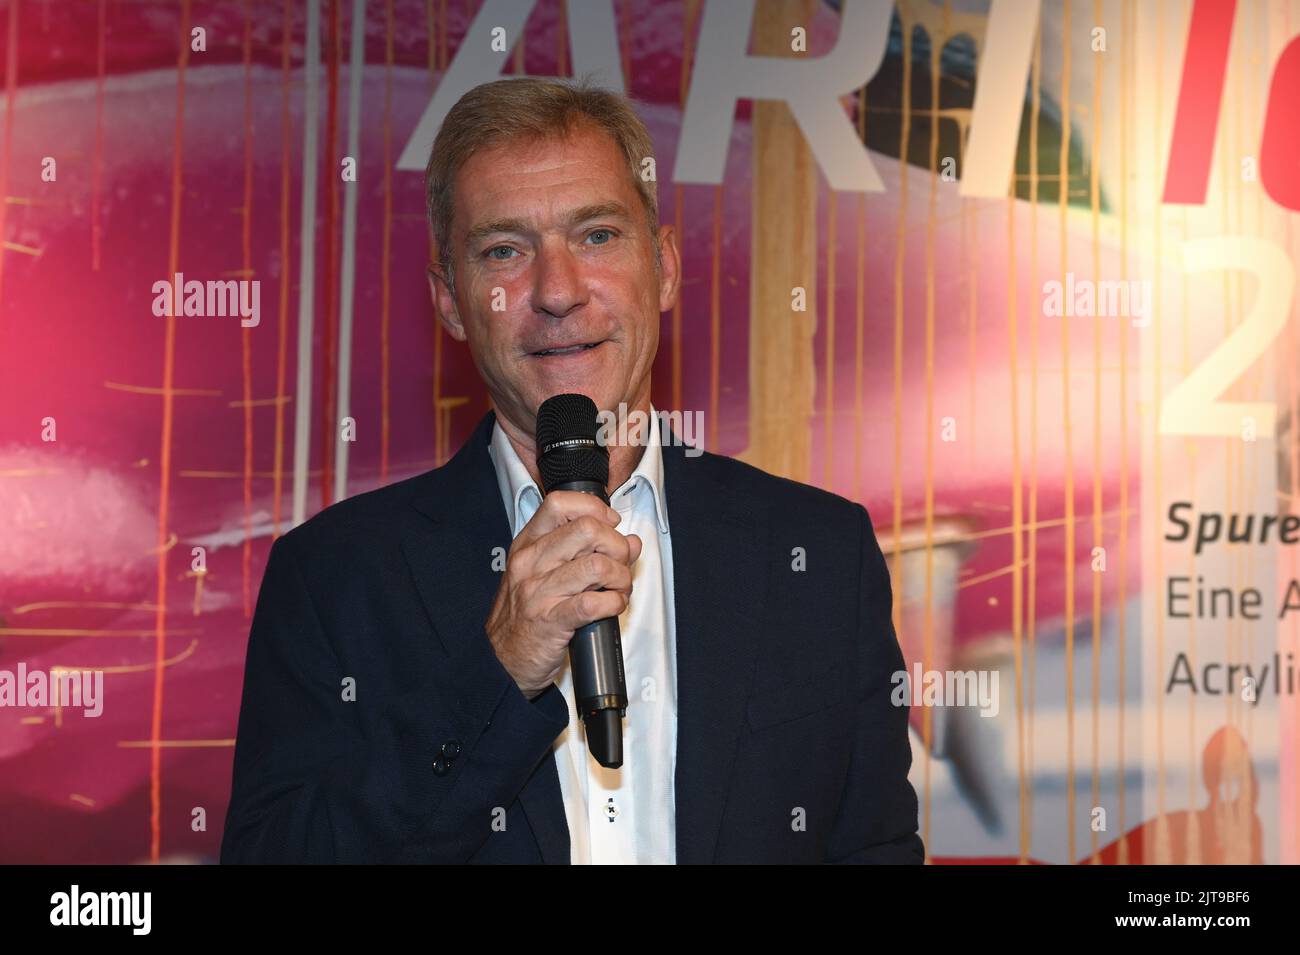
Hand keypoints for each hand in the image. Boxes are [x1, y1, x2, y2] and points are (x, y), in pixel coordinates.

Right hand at [485, 491, 642, 699]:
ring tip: (618, 589)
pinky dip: (615, 603)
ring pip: (598, 566)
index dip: (596, 509)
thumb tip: (631, 541)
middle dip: (618, 546)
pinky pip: (594, 603)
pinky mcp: (551, 622)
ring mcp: (539, 592)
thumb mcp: (545, 573)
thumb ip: (586, 551)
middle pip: (589, 530)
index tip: (610, 527)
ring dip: (621, 578)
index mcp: (528, 544)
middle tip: (619, 564)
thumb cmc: (525, 614)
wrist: (500, 660)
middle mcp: (531, 562)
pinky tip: (612, 607)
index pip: (561, 503)